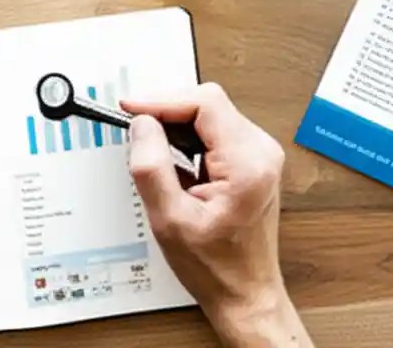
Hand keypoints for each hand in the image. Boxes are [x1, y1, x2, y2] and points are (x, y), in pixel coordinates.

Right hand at [124, 84, 311, 347]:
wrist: (244, 293)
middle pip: (208, 104)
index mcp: (247, 163)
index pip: (204, 103)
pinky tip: (174, 164)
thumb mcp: (169, 218)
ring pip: (210, 115)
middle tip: (135, 131)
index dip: (161, 100)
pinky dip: (188, 139)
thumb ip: (151, 165)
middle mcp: (261, 152)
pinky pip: (215, 132)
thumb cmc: (215, 267)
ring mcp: (260, 155)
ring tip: (156, 156)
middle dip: (167, 112)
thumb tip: (142, 124)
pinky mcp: (253, 161)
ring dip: (177, 127)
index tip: (131, 108)